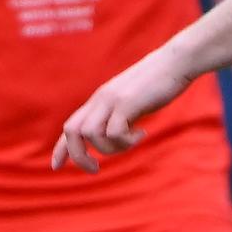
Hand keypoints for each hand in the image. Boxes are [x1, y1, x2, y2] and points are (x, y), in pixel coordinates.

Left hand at [53, 47, 195, 172]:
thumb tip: (119, 132)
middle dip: (78, 156)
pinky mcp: (127, 102)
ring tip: (131, 142)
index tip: (56, 166)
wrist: (175, 62)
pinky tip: (142, 133)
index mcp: (100, 100)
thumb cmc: (159, 83)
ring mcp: (112, 100)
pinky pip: (114, 131)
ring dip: (110, 149)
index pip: (71, 126)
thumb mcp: (134, 100)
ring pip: (91, 134)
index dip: (61, 148)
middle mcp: (100, 100)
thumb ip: (121, 113)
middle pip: (72, 131)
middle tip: (96, 169)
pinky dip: (126, 141)